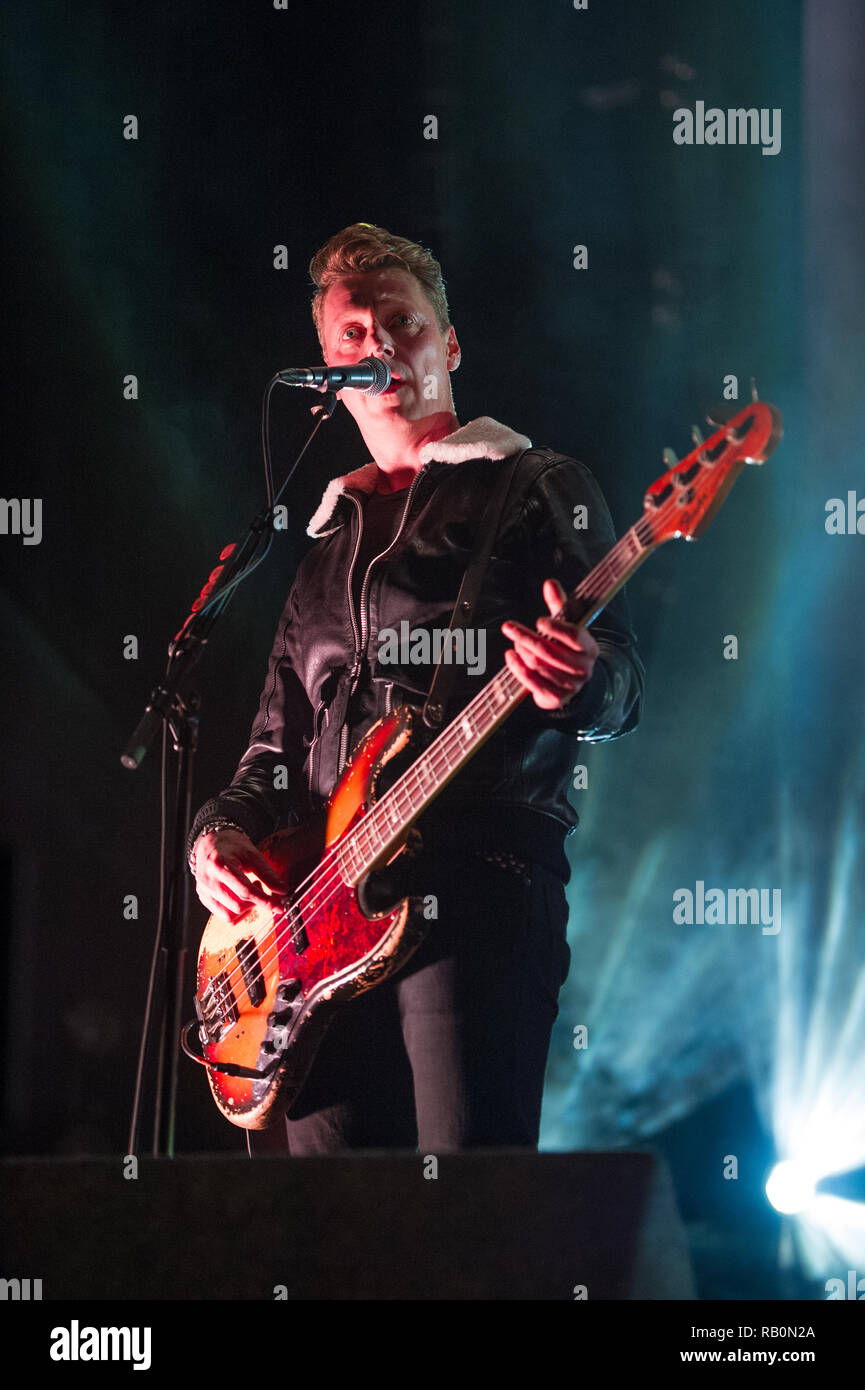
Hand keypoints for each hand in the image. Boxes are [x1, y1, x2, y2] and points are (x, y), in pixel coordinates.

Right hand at [193, 827, 285, 924]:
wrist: (210, 843)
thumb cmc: (232, 847)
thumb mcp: (253, 855)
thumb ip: (268, 874)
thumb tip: (283, 891)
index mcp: (220, 865)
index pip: (245, 891)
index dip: (265, 901)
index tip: (279, 906)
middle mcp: (208, 881)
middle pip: (238, 906)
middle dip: (256, 902)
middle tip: (260, 886)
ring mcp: (204, 892)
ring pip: (231, 916)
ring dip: (246, 908)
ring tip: (249, 890)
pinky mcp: (204, 899)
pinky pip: (225, 917)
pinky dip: (237, 912)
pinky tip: (240, 897)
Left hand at [501, 578, 598, 710]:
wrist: (573, 684)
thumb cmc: (568, 649)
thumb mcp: (567, 626)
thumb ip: (559, 605)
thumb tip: (550, 584)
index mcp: (590, 648)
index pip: (574, 635)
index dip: (555, 627)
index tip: (539, 621)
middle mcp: (583, 668)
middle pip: (549, 651)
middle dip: (525, 637)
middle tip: (508, 627)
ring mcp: (570, 685)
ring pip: (538, 665)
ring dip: (521, 651)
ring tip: (515, 642)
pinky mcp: (556, 698)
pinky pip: (531, 681)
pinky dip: (517, 667)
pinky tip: (510, 656)